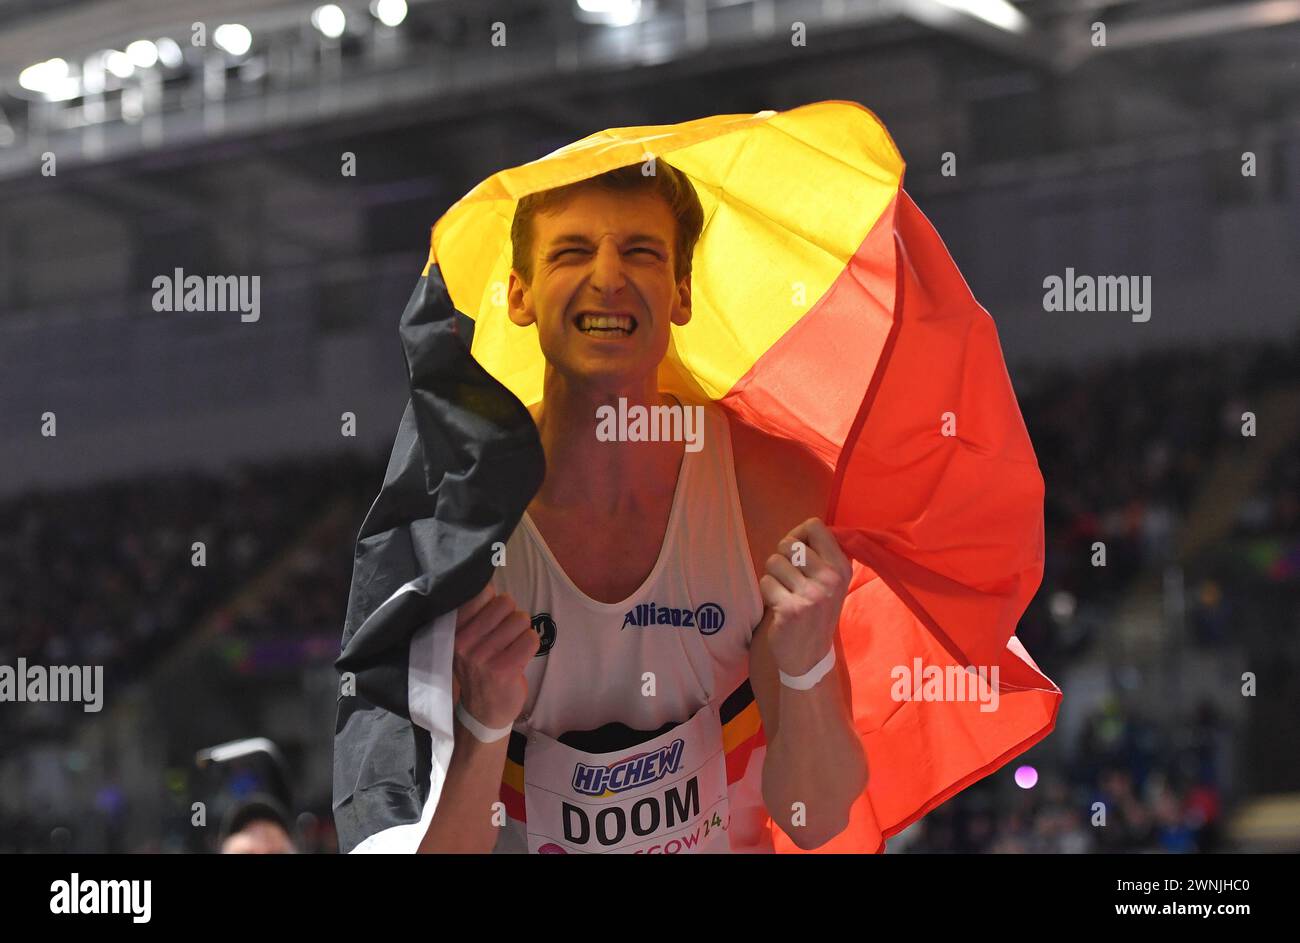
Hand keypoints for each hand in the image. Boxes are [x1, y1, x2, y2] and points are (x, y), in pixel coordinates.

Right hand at [451, 585, 537, 730]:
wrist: (482, 712)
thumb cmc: (479, 668)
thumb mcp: (466, 640)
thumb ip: (475, 613)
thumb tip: (489, 581)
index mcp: (454, 630)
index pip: (482, 593)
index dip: (494, 602)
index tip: (493, 617)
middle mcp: (464, 642)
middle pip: (505, 602)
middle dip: (511, 616)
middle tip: (505, 635)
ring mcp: (483, 657)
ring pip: (520, 619)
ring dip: (522, 631)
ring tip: (511, 647)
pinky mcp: (503, 669)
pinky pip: (531, 638)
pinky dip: (531, 645)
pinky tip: (520, 657)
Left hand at [758, 517, 852, 676]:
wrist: (809, 656)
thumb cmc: (817, 612)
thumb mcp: (832, 583)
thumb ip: (822, 555)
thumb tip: (805, 527)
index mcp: (842, 567)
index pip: (814, 526)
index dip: (798, 535)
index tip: (797, 552)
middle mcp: (830, 578)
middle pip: (789, 543)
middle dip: (782, 558)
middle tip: (789, 578)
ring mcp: (811, 595)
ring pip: (773, 562)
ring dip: (773, 576)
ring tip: (785, 592)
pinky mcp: (790, 609)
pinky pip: (765, 582)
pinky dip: (767, 592)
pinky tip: (778, 605)